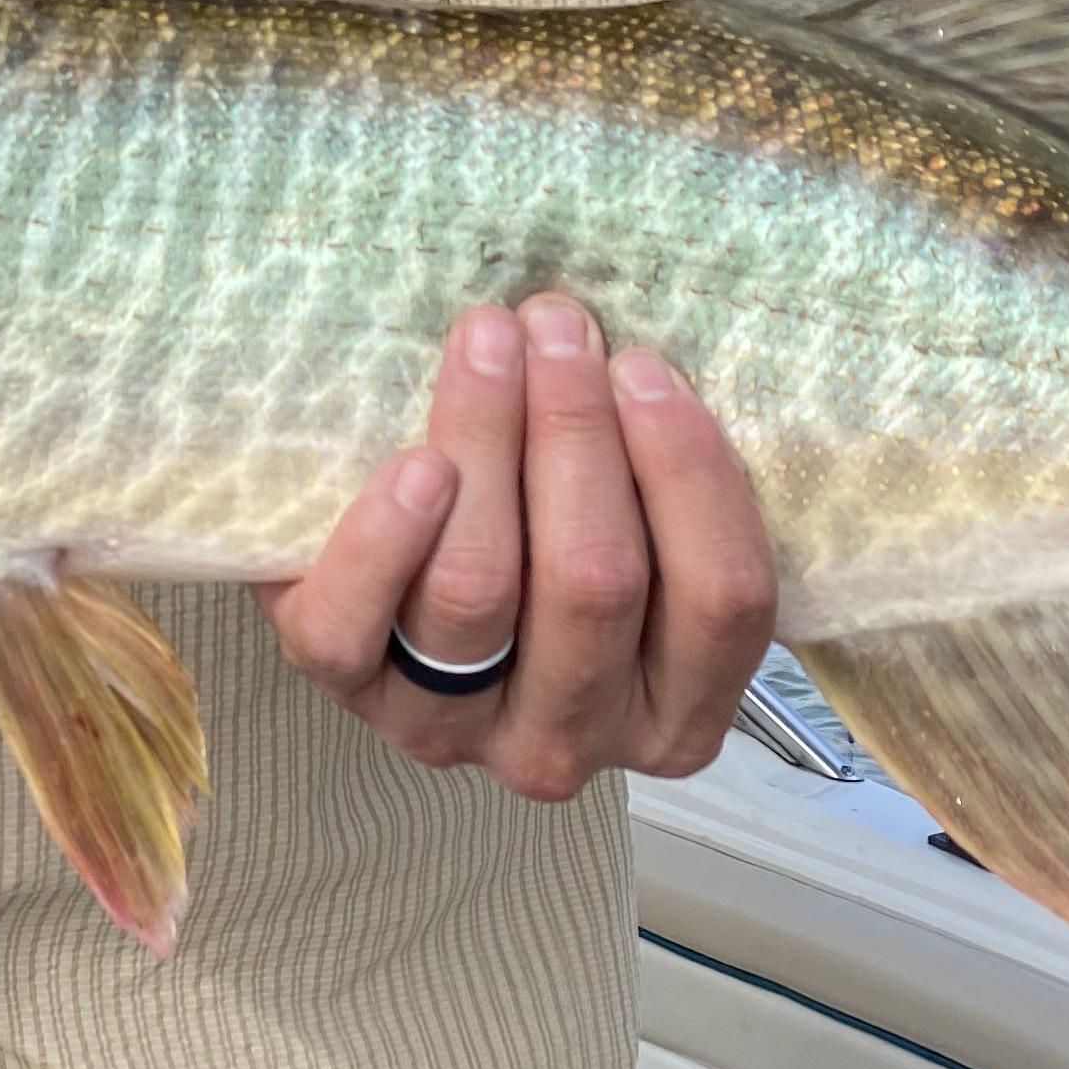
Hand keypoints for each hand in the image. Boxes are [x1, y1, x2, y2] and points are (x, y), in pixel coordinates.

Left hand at [259, 295, 776, 799]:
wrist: (394, 590)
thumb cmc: (545, 538)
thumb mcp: (633, 531)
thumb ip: (653, 482)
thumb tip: (647, 359)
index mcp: (676, 713)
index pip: (719, 600)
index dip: (688, 472)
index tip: (643, 366)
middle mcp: (573, 742)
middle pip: (592, 580)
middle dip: (577, 431)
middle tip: (554, 325)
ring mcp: (456, 731)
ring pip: (477, 587)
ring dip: (487, 442)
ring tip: (486, 345)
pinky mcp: (350, 698)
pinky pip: (358, 630)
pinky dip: (383, 539)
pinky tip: (414, 462)